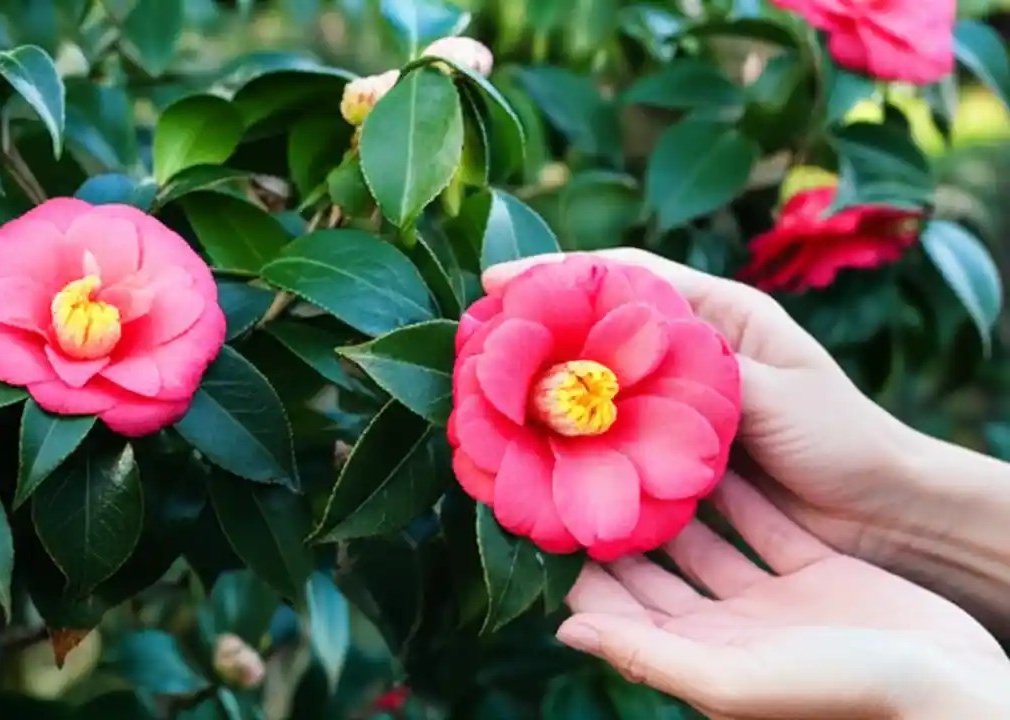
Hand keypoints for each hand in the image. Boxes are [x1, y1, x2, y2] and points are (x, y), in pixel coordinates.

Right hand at [484, 250, 919, 559]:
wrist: (876, 511)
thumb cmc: (843, 438)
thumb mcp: (780, 394)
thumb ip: (709, 375)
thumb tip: (628, 371)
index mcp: (719, 314)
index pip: (627, 276)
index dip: (559, 271)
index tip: (496, 279)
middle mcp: (688, 350)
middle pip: (599, 326)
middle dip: (539, 327)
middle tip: (477, 338)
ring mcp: (676, 401)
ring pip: (599, 382)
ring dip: (549, 386)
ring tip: (491, 392)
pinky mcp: (670, 448)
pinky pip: (612, 434)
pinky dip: (576, 437)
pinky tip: (537, 445)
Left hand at [556, 474, 1009, 718]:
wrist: (952, 689)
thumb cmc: (839, 692)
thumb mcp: (730, 678)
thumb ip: (646, 655)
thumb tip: (566, 631)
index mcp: (700, 659)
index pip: (621, 608)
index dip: (589, 565)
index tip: (558, 510)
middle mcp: (729, 630)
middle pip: (658, 572)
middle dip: (627, 524)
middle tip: (594, 463)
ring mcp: (775, 601)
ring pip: (711, 540)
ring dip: (681, 500)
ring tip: (645, 447)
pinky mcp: (820, 573)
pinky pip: (766, 523)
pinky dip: (741, 491)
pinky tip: (713, 449)